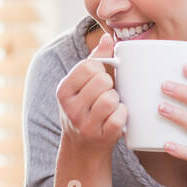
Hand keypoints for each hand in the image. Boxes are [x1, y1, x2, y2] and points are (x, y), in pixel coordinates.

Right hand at [55, 32, 126, 153]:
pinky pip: (119, 116)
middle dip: (109, 86)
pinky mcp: (100, 137)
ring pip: (111, 99)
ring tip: (110, 106)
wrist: (82, 149)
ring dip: (116, 101)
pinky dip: (122, 115)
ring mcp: (84, 124)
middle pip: (102, 81)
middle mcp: (70, 108)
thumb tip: (108, 37)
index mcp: (63, 90)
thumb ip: (95, 60)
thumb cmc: (86, 109)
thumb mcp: (82, 85)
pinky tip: (116, 118)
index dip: (100, 68)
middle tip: (105, 94)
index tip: (99, 77)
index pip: (88, 66)